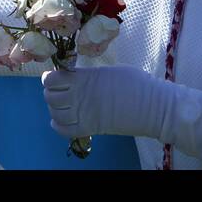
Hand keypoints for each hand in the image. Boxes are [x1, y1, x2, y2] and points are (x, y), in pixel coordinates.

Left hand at [41, 66, 201, 159]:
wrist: (152, 106)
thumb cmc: (136, 83)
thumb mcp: (110, 70)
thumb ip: (90, 74)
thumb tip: (78, 76)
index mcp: (86, 77)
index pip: (53, 78)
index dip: (49, 77)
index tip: (53, 76)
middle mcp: (80, 95)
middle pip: (50, 96)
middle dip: (50, 92)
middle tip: (58, 90)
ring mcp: (84, 114)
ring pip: (55, 113)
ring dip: (54, 108)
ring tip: (61, 105)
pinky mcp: (91, 129)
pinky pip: (64, 130)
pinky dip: (57, 125)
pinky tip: (60, 120)